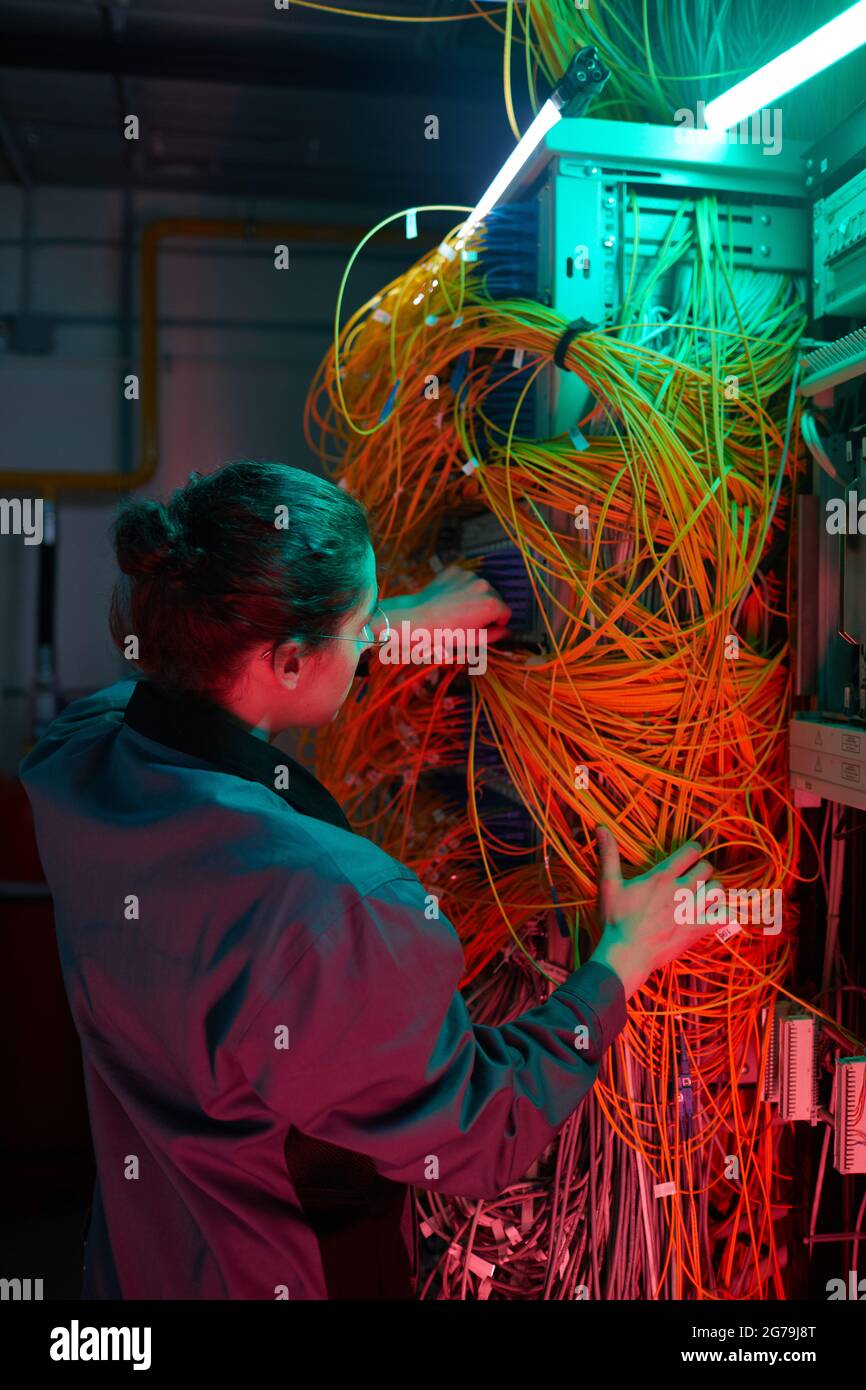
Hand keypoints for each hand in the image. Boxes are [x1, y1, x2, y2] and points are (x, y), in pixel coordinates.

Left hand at [411, 563, 510, 642]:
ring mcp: (470, 576)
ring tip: (459, 608)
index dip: (498, 622)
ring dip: (476, 596)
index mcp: (492, 604)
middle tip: (470, 619)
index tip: (486, 626)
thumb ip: (495, 635)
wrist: (418, 617)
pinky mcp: (456, 570)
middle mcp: (484, 585)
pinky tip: (451, 598)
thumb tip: (507, 631)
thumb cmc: (446, 632)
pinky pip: (467, 579)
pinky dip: (463, 587)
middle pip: (496, 598)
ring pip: (481, 587)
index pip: (506, 612)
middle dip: (488, 608)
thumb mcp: (473, 639)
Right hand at [589, 826, 720, 999]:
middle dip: (703, 870)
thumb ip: (609, 854)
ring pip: (718, 890)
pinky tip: (715, 915)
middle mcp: (681, 890)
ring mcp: (691, 911)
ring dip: (713, 890)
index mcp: (662, 877)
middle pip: (708, 868)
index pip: (691, 852)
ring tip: (704, 895)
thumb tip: (600, 826)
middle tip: (695, 877)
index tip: (690, 855)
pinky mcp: (697, 930)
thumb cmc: (616, 919)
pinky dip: (723, 914)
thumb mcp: (609, 885)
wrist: (626, 954)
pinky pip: (723, 917)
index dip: (693, 850)